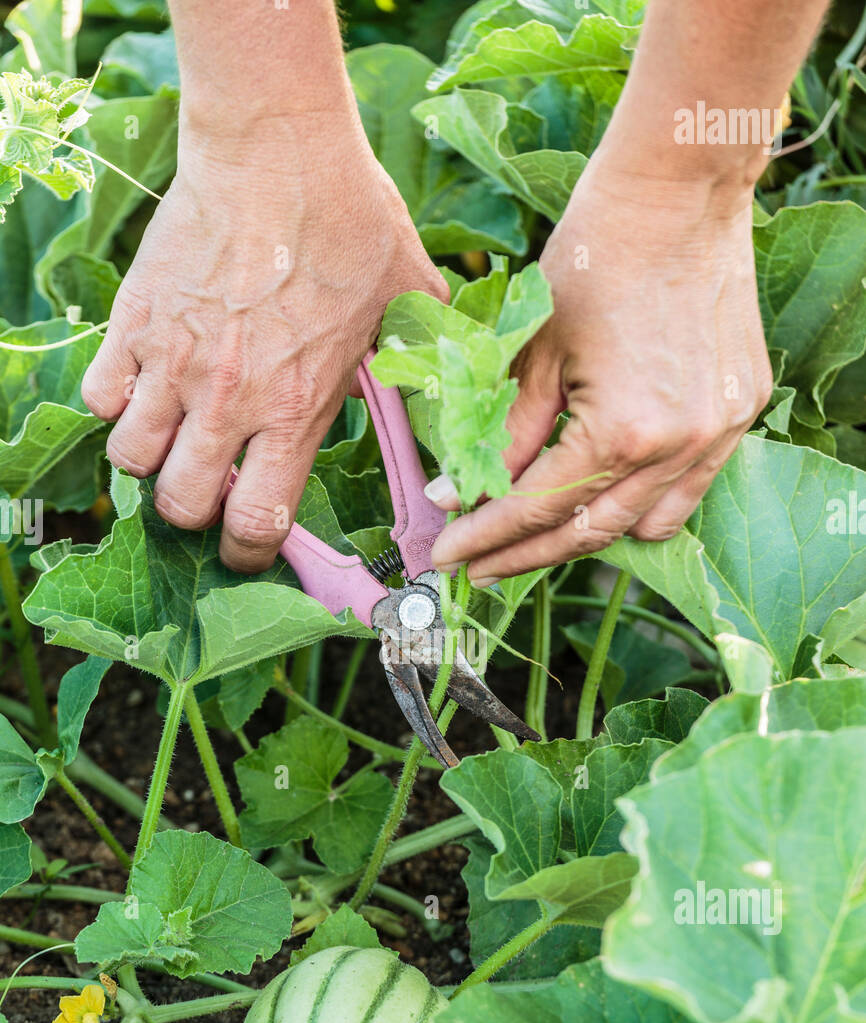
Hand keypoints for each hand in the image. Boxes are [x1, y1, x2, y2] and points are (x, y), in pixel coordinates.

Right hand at [82, 119, 446, 571]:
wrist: (277, 147)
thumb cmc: (351, 222)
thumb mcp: (407, 305)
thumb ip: (422, 369)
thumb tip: (454, 413)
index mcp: (295, 411)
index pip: (256, 525)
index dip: (249, 554)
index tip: (249, 547)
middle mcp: (227, 402)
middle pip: (182, 506)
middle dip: (194, 513)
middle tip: (208, 492)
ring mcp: (171, 364)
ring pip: (130, 462)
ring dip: (151, 463)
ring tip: (173, 441)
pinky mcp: (132, 324)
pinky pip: (97, 399)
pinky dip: (114, 406)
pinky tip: (143, 388)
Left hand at [428, 156, 772, 581]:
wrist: (680, 193)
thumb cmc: (597, 255)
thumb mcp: (534, 350)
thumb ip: (503, 433)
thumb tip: (461, 493)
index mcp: (621, 431)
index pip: (537, 508)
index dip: (486, 536)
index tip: (447, 553)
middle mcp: (678, 446)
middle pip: (587, 530)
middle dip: (524, 553)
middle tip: (476, 565)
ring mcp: (718, 434)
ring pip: (643, 524)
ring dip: (583, 536)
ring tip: (533, 537)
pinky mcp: (739, 414)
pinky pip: (686, 491)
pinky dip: (641, 504)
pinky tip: (602, 499)